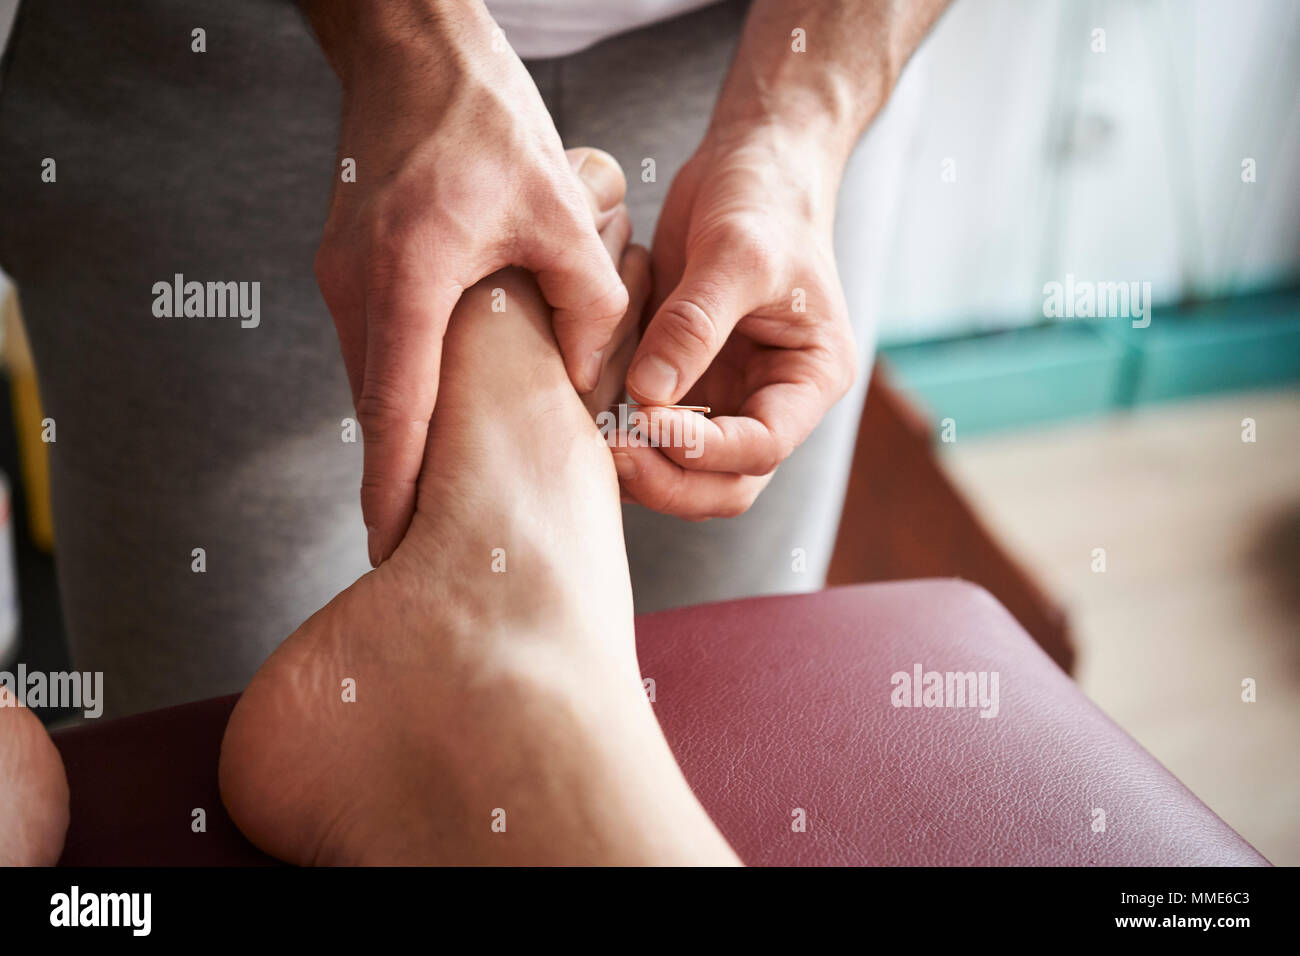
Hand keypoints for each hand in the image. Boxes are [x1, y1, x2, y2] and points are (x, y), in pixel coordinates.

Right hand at [308, 1, 627, 564]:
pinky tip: (440, 406)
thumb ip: (589, 302)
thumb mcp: (561, 210)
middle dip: (396, 478)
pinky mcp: (343, 267)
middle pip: (376, 408)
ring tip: (439, 487)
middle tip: (426, 541)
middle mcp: (357, 283)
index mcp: (408, 273)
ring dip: (402, 433)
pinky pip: (372, 347)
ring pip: (372, 380)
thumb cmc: (486, 122)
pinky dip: (401, 386)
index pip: (396, 407)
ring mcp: (339, 277)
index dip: (395, 484)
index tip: (393, 544)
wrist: (412, 53)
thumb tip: (597, 379)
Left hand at [617, 125, 856, 518]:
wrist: (748, 163)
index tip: (649, 418)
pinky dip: (622, 435)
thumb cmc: (763, 199)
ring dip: (641, 466)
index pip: (764, 446)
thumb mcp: (735, 252)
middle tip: (612, 447)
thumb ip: (695, 323)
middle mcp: (771, 402)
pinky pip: (651, 434)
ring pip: (685, 473)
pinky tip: (585, 410)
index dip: (706, 449)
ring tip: (592, 433)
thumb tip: (649, 394)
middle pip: (726, 485)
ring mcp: (726, 398)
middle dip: (669, 477)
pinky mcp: (683, 384)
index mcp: (809, 379)